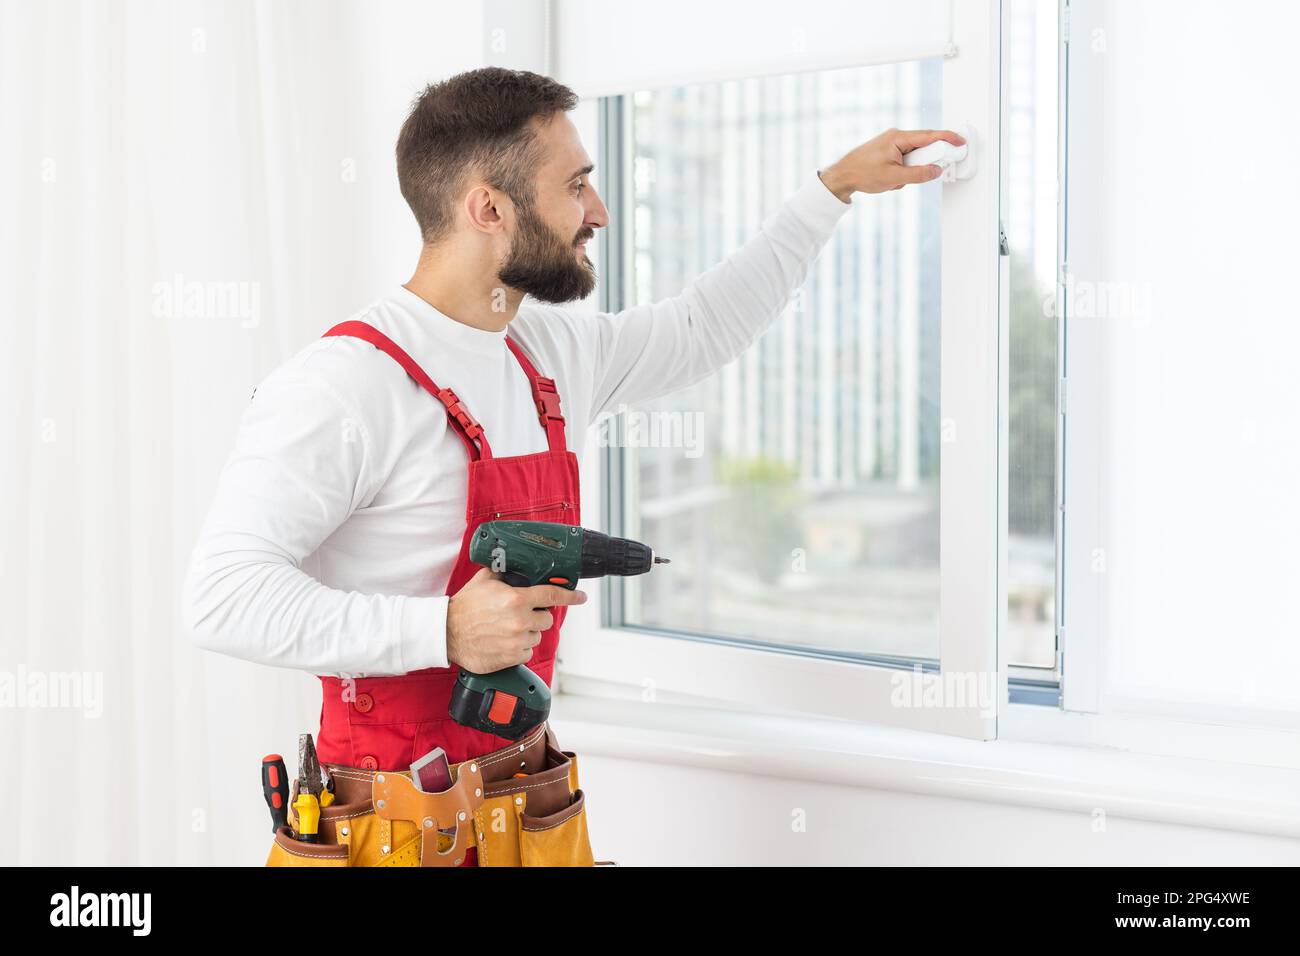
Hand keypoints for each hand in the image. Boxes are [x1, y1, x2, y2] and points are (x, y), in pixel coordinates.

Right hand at [446, 566, 587, 672]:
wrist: (446, 633)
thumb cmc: (464, 607)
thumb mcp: (484, 581)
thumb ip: (506, 573)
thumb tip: (517, 566)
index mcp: (517, 599)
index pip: (552, 595)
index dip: (570, 596)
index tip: (581, 597)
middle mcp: (520, 621)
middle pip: (546, 618)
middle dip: (536, 616)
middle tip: (518, 615)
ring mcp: (516, 641)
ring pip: (536, 636)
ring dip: (527, 633)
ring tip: (506, 629)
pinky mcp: (511, 658)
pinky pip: (527, 653)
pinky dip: (519, 649)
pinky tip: (503, 642)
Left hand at [818, 128, 966, 200]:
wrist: (841, 176)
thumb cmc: (862, 173)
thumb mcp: (894, 177)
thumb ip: (919, 174)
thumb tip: (936, 170)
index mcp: (898, 137)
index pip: (930, 135)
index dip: (948, 138)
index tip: (961, 141)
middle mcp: (896, 138)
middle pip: (923, 149)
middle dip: (919, 166)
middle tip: (909, 176)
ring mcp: (892, 145)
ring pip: (913, 160)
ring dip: (907, 174)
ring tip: (891, 181)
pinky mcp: (889, 153)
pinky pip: (904, 164)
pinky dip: (900, 175)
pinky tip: (887, 180)